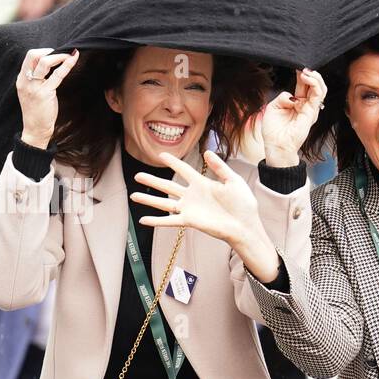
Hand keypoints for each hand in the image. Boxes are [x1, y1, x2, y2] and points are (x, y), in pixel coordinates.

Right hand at [15, 47, 78, 147]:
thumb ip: (36, 79)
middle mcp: (25, 80)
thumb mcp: (32, 92)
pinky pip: (57, 75)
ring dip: (59, 55)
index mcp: (21, 79)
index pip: (29, 57)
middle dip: (49, 50)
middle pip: (33, 55)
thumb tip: (49, 66)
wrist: (35, 129)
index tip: (54, 52)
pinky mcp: (45, 93)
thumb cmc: (37, 111)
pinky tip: (73, 59)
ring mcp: (34, 87)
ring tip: (69, 54)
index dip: (43, 51)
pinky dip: (66, 65)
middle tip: (62, 52)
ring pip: (44, 62)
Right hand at [132, 149, 279, 282]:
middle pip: (167, 186)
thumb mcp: (233, 181)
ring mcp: (190, 209)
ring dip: (149, 199)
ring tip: (133, 195)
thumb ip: (220, 167)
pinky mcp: (190, 221)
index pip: (184, 170)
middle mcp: (193, 196)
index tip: (161, 155)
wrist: (245, 226)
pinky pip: (170, 221)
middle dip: (152, 181)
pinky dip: (156, 221)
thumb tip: (207, 152)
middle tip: (138, 175)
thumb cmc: (243, 205)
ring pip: (164, 203)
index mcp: (203, 184)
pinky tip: (143, 219)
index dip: (173, 162)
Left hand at [254, 68, 326, 166]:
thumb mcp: (273, 107)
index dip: (302, 74)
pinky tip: (307, 78)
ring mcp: (310, 110)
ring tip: (306, 72)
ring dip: (315, 77)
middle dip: (310, 73)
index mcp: (296, 103)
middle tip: (302, 68)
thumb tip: (293, 96)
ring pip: (320, 89)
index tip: (297, 66)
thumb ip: (283, 97)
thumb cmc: (274, 131)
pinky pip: (318, 96)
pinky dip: (314, 84)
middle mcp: (305, 106)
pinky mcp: (312, 114)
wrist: (276, 146)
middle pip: (314, 85)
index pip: (303, 85)